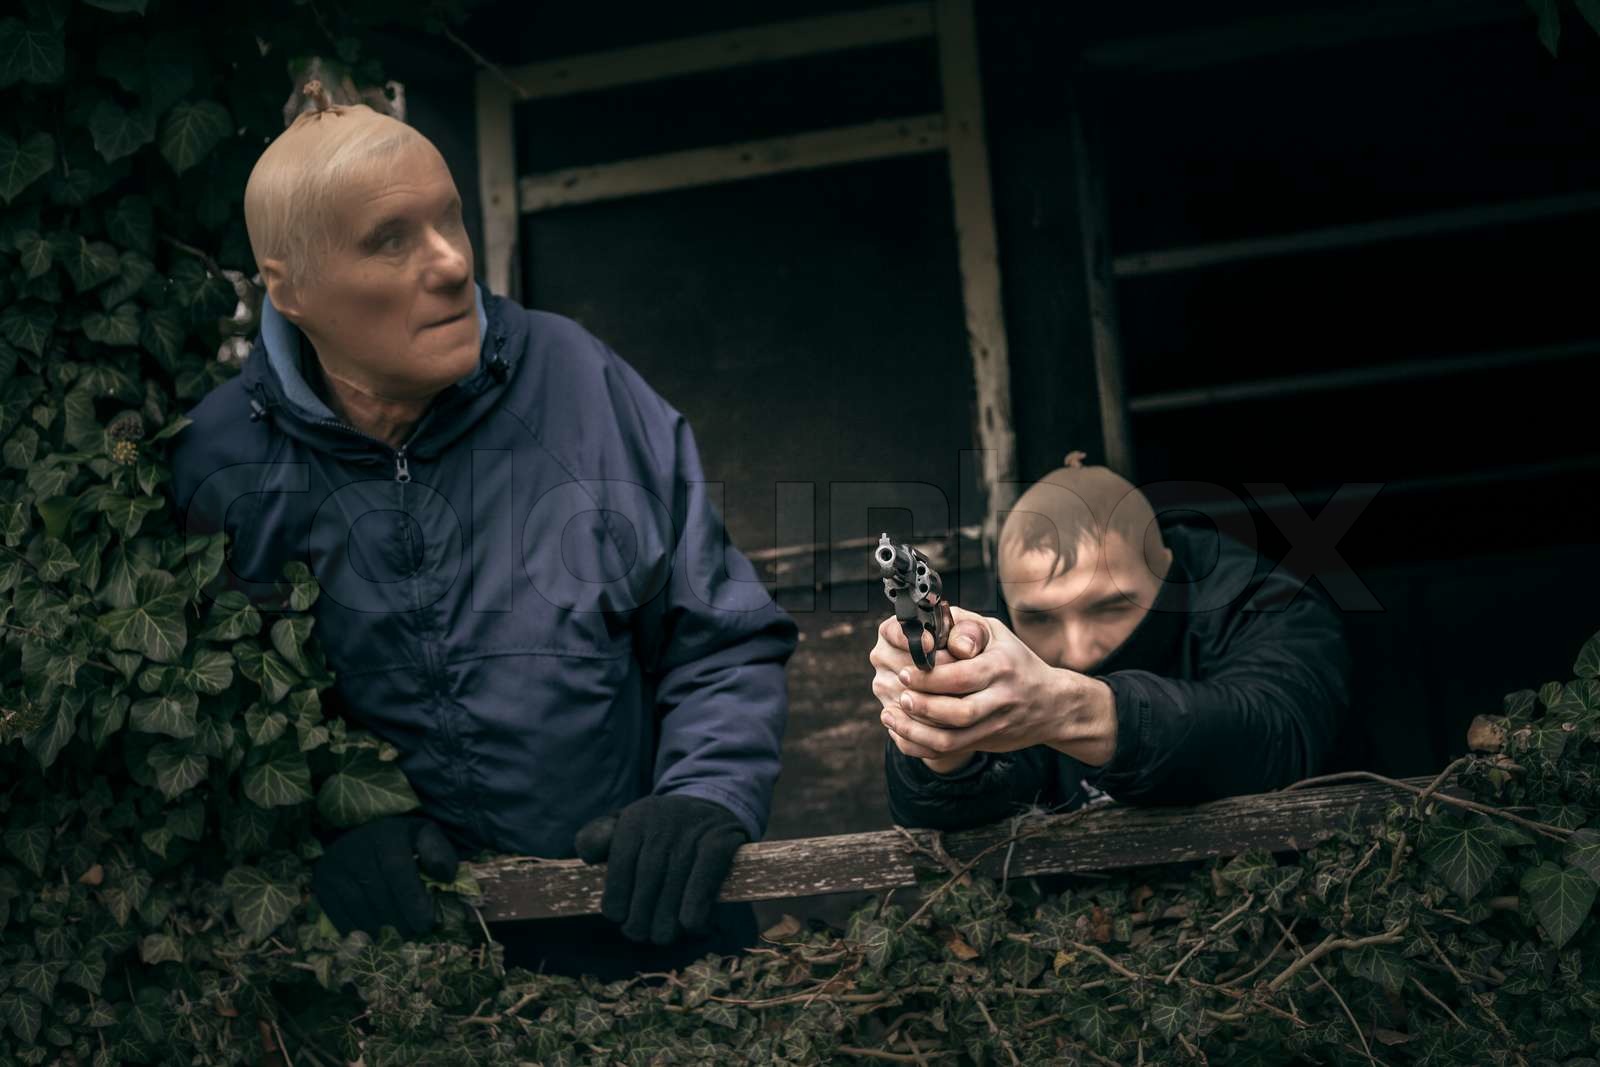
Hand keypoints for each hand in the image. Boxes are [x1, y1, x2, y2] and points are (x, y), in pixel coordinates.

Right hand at [311, 816, 459, 937]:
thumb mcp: (423, 835)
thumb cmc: (399, 840)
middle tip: (414, 936)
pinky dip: (357, 930)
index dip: (412, 901)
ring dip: (380, 929)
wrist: (357, 833)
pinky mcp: (321, 882)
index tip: (426, 924)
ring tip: (397, 939)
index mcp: (386, 835)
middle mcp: (356, 849)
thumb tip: (445, 877)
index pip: (398, 872)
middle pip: (379, 894)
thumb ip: (439, 852)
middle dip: (399, 920)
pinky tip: (373, 938)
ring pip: (358, 907)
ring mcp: (335, 866)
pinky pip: (338, 914)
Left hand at [574, 794, 746, 945]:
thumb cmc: (658, 827)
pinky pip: (705, 877)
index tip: (617, 917)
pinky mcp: (722, 839)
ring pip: (675, 883)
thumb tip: (588, 856)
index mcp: (636, 818)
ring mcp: (694, 830)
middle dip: (640, 914)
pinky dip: (696, 905)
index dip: (616, 896)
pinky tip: (690, 924)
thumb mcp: (624, 823)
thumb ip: (597, 837)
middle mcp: (664, 820)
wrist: (711, 802)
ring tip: (661, 935)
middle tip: (638, 933)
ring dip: (667, 919)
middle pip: (648, 878)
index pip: (621, 863)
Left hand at [881, 605, 1118, 767]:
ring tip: (892, 715)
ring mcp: (994, 725)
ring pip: (952, 739)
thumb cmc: (1016, 661)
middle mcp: (1000, 699)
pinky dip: (922, 746)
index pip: (961, 676)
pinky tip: (903, 733)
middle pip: (958, 711)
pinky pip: (950, 751)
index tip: (905, 672)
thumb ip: (963, 625)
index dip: (929, 677)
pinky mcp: (986, 742)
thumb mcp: (997, 634)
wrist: (1052, 705)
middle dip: (922, 705)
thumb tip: (930, 621)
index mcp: (1001, 667)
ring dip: (916, 730)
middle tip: (898, 694)